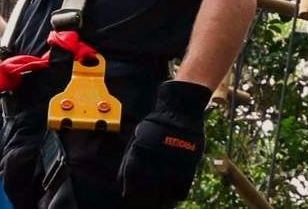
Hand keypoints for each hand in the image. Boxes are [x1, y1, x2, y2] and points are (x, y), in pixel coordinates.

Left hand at [119, 80, 210, 207]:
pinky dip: (178, 196)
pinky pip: (183, 186)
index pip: (131, 177)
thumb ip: (129, 159)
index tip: (129, 197)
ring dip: (161, 202)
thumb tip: (120, 182)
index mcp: (140, 151)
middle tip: (144, 206)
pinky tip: (174, 200)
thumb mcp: (138, 138)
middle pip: (147, 188)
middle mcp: (155, 158)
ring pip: (165, 190)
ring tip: (159, 206)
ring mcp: (172, 161)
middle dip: (144, 200)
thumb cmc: (157, 125)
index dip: (130, 190)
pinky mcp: (188, 162)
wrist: (180, 109)